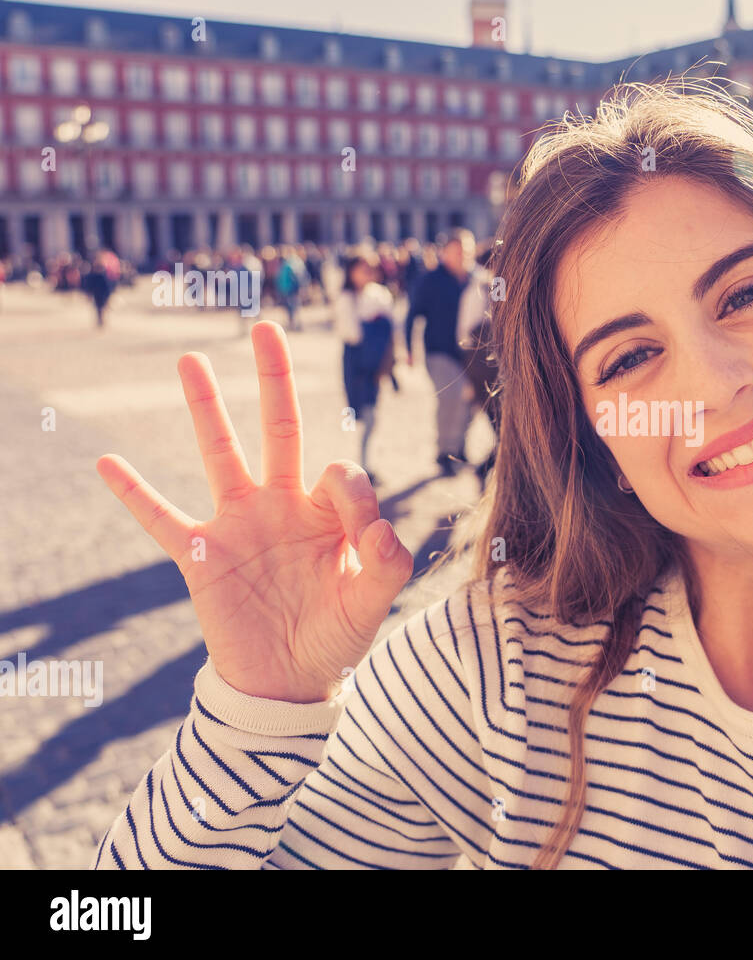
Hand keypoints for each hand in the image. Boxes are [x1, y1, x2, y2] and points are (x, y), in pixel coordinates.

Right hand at [96, 321, 413, 702]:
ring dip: (206, 408)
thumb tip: (380, 527)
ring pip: (221, 454)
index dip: (353, 492)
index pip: (341, 471)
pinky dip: (135, 493)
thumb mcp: (373, 601)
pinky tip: (105, 460)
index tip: (361, 533)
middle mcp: (283, 506)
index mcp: (329, 514)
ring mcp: (239, 525)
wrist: (288, 684)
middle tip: (267, 328)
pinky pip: (162, 519)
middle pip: (280, 429)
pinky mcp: (202, 556)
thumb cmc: (335, 638)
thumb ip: (388, 561)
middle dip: (275, 380)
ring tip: (191, 360)